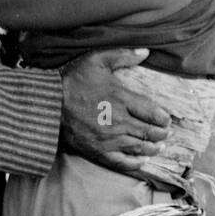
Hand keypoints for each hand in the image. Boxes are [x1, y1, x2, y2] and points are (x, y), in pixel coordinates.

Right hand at [59, 50, 170, 172]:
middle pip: (149, 132)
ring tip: (159, 147)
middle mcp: (119, 121)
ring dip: (152, 148)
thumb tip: (145, 51)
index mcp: (122, 99)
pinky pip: (122, 162)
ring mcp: (109, 139)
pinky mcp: (98, 152)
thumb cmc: (72, 81)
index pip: (153, 113)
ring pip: (139, 147)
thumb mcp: (97, 60)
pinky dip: (135, 163)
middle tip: (166, 134)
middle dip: (161, 134)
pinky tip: (142, 161)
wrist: (48, 105)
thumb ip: (123, 55)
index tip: (166, 120)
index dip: (163, 119)